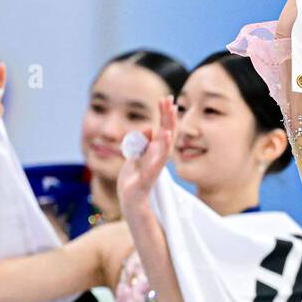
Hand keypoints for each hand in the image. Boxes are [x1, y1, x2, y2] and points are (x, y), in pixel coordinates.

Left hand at [118, 94, 174, 208]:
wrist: (130, 203)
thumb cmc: (133, 180)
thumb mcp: (135, 156)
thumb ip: (141, 143)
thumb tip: (148, 128)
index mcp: (153, 152)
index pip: (163, 129)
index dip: (165, 115)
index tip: (167, 98)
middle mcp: (156, 158)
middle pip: (165, 135)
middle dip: (167, 118)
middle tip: (170, 100)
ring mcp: (153, 169)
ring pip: (163, 149)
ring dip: (168, 132)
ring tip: (171, 117)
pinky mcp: (146, 180)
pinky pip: (154, 165)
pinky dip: (159, 153)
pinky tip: (162, 141)